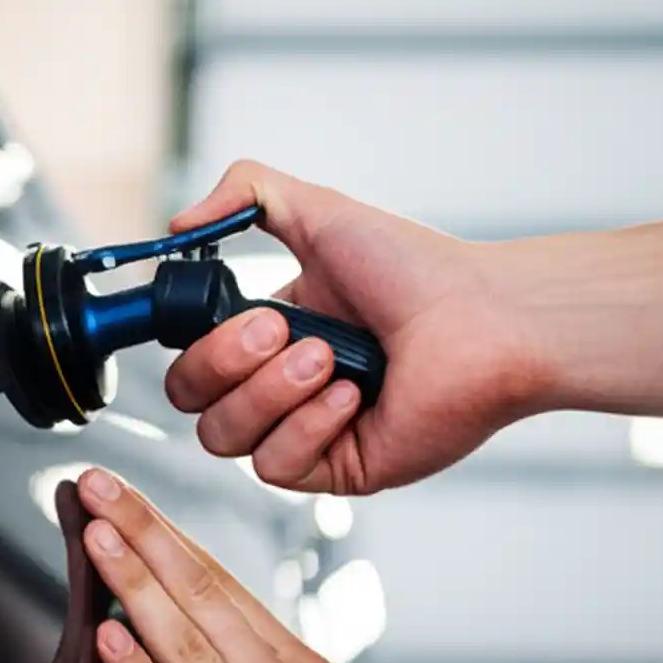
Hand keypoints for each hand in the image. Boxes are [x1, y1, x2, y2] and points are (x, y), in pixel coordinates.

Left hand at [76, 468, 372, 662]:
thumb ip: (254, 660)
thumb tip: (185, 613)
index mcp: (292, 660)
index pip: (217, 581)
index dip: (164, 532)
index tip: (120, 492)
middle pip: (200, 593)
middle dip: (143, 532)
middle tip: (94, 483)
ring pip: (188, 644)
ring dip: (137, 585)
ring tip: (96, 536)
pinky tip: (110, 638)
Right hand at [165, 160, 550, 493]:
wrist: (486, 319)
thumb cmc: (418, 269)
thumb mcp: (320, 212)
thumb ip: (246, 193)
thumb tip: (176, 226)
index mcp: (266, 337)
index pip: (188, 359)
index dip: (195, 342)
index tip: (228, 311)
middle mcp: (278, 388)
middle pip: (191, 401)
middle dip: (226, 361)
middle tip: (281, 330)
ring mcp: (304, 432)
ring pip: (225, 438)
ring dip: (270, 392)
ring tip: (330, 359)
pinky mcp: (336, 469)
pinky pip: (276, 467)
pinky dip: (307, 426)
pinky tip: (353, 398)